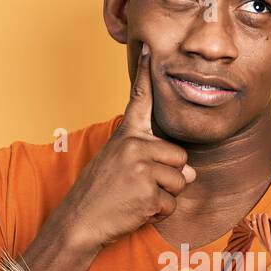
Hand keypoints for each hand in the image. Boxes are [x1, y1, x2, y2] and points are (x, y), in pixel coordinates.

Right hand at [56, 42, 194, 249]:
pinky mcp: (148, 191)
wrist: (79, 222)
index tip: (149, 48)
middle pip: (179, 157)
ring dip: (165, 196)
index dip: (145, 74)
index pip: (140, 101)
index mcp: (126, 136)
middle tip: (139, 187)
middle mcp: (135, 146)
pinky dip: (159, 213)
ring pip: (180, 181)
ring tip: (137, 199)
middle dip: (168, 178)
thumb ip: (155, 161)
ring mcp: (142, 167)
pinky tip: (136, 211)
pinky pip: (172, 204)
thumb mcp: (118, 166)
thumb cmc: (100, 195)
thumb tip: (191, 172)